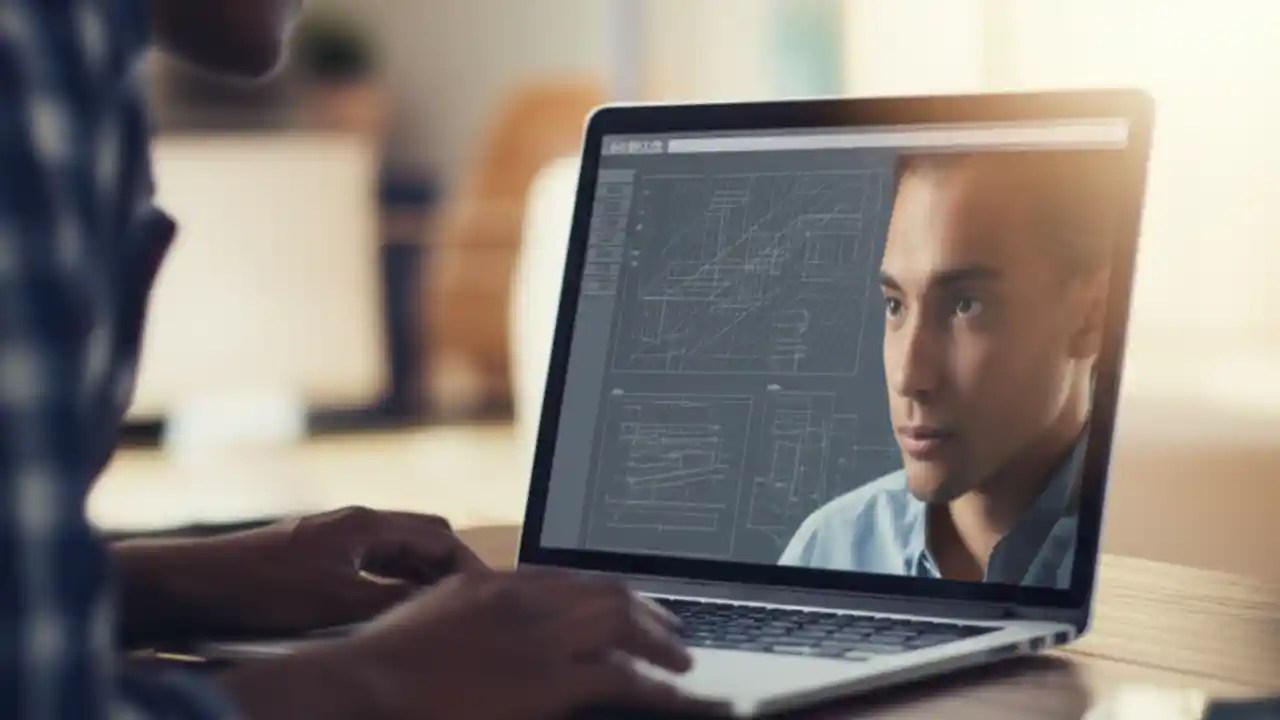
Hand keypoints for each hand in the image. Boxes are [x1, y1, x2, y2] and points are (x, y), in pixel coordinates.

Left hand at [115, 506, 487, 640]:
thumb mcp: (339, 601)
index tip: (481, 593)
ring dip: (416, 578)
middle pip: (420, 539)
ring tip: (428, 612)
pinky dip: (387, 584)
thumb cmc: (263, 588)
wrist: (196, 585)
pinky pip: (368, 566)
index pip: (438, 536)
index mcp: (366, 524)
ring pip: (394, 554)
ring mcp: (332, 539)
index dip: (466, 565)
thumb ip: (394, 597)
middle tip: (461, 604)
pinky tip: (382, 611)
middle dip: (445, 569)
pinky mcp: (313, 557)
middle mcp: (353, 524)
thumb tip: (434, 601)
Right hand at [224, 570, 730, 719]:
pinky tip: (669, 691)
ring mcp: (536, 636)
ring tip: (679, 660)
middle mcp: (523, 598)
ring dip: (658, 640)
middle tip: (671, 631)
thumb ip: (470, 609)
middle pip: (605, 592)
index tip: (629, 605)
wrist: (363, 685)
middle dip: (646, 610)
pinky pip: (616, 675)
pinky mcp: (544, 679)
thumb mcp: (432, 614)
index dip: (608, 593)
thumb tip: (492, 621)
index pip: (569, 578)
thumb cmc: (382, 663)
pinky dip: (651, 682)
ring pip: (620, 622)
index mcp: (495, 582)